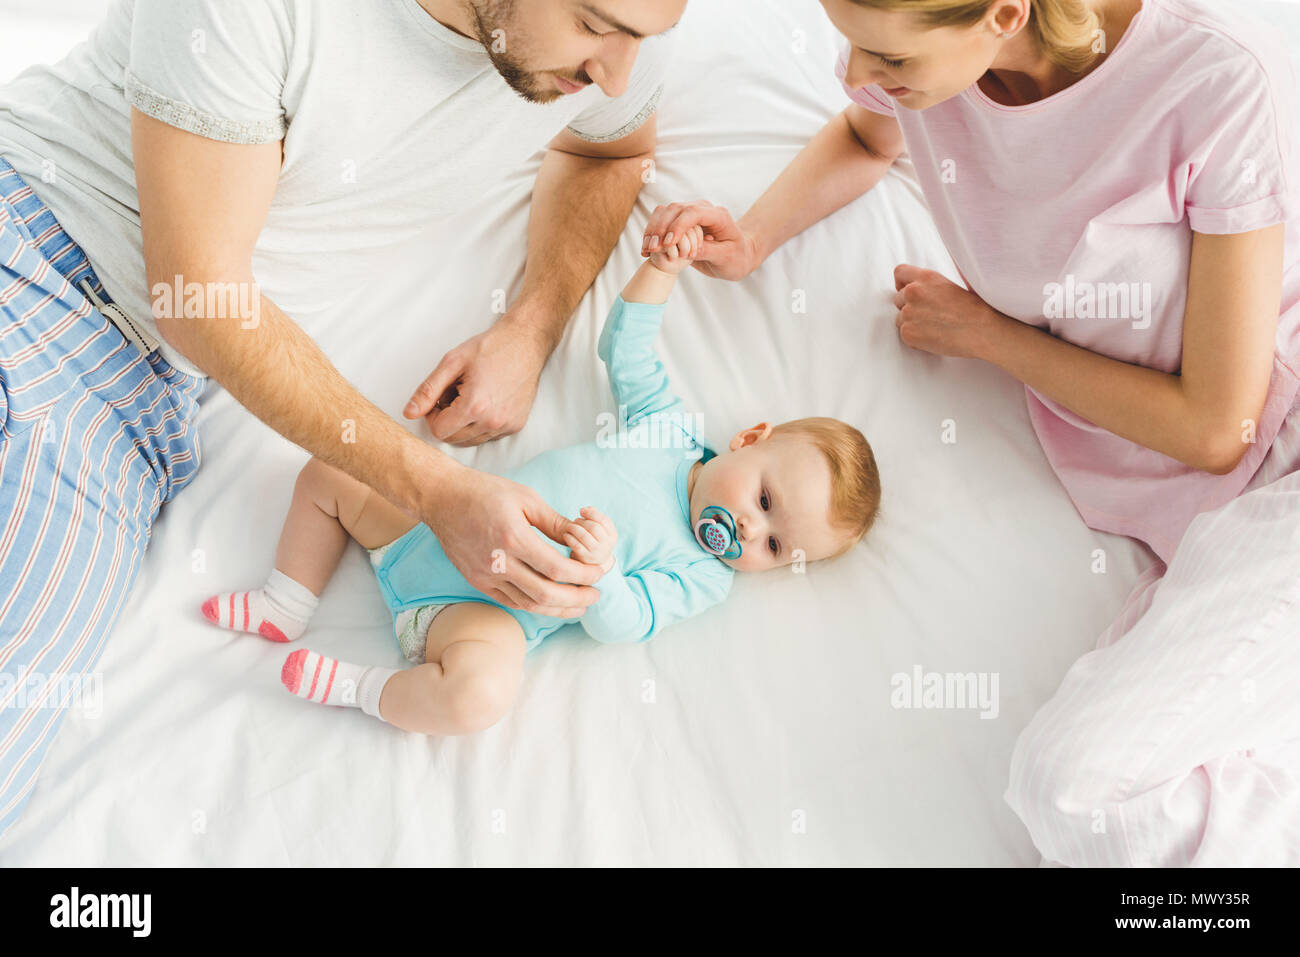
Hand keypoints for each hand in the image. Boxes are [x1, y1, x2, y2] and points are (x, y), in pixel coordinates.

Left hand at [404, 310, 552, 446]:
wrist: (525, 343)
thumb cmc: (490, 348)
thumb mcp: (452, 363)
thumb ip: (428, 390)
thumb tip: (409, 413)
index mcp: (474, 406)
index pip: (439, 431)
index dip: (433, 415)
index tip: (440, 398)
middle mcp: (492, 421)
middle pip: (454, 439)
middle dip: (448, 420)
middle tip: (455, 394)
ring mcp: (506, 425)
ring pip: (470, 440)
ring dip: (464, 424)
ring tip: (471, 397)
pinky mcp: (516, 425)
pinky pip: (488, 436)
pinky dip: (481, 424)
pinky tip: (487, 401)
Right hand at [424, 465, 603, 617]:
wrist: (442, 498)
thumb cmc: (485, 492)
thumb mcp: (526, 498)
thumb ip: (555, 524)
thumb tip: (583, 540)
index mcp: (513, 538)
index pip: (557, 569)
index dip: (583, 575)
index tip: (599, 572)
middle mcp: (498, 562)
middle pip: (545, 594)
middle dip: (576, 599)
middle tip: (596, 596)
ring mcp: (485, 576)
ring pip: (528, 604)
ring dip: (558, 609)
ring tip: (579, 606)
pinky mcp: (477, 581)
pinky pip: (511, 602)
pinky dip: (535, 605)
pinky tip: (552, 603)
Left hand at [562, 506, 617, 574]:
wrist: (593, 562)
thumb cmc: (595, 540)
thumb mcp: (600, 529)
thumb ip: (595, 516)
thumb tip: (586, 509)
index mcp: (612, 535)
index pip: (604, 521)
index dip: (591, 513)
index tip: (581, 510)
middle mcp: (607, 545)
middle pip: (594, 527)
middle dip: (582, 521)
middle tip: (575, 520)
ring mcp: (597, 553)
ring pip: (584, 535)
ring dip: (574, 528)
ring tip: (570, 526)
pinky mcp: (585, 559)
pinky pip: (576, 545)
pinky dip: (569, 537)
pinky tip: (566, 534)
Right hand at [641, 200, 759, 280]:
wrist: (736, 255)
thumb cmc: (735, 257)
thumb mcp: (726, 257)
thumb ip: (707, 251)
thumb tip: (683, 249)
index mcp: (717, 215)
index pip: (694, 213)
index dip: (679, 226)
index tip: (669, 244)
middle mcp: (701, 210)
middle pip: (675, 209)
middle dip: (661, 229)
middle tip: (653, 249)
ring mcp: (689, 214)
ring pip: (664, 212)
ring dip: (652, 230)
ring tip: (647, 250)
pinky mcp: (679, 223)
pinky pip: (661, 221)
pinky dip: (651, 234)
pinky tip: (646, 250)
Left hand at [893, 264, 1005, 359]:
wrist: (982, 331)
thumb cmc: (974, 309)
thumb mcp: (950, 284)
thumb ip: (930, 283)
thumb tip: (920, 284)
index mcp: (926, 277)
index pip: (899, 273)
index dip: (903, 284)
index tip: (909, 291)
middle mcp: (913, 292)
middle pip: (898, 298)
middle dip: (909, 306)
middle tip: (930, 315)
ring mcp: (908, 313)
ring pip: (900, 318)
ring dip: (912, 323)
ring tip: (935, 326)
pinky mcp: (908, 333)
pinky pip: (904, 335)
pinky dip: (916, 339)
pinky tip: (934, 337)